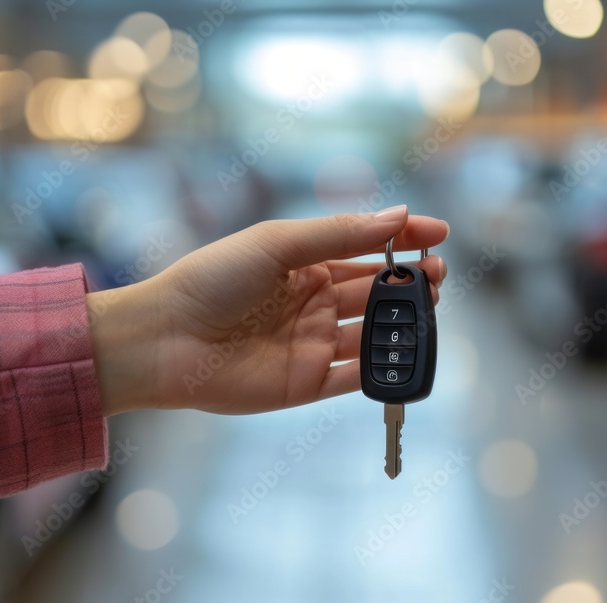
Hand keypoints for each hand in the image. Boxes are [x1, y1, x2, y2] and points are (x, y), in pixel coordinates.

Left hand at [88, 205, 448, 414]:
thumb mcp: (278, 243)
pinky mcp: (307, 384)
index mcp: (305, 266)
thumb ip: (340, 234)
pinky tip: (405, 354)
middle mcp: (314, 304)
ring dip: (404, 325)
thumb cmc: (213, 280)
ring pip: (373, 336)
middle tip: (438, 277)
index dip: (403, 241)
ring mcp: (313, 344)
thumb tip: (399, 214)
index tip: (438, 234)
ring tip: (429, 310)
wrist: (167, 339)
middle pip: (377, 294)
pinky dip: (383, 369)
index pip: (367, 250)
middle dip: (412, 285)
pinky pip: (356, 378)